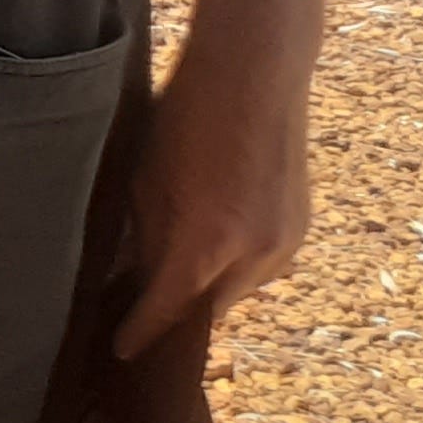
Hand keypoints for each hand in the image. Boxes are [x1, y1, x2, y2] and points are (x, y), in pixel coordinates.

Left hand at [114, 32, 312, 356]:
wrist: (256, 72)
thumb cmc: (185, 117)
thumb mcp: (145, 181)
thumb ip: (144, 239)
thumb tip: (130, 278)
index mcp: (207, 245)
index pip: (166, 311)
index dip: (141, 333)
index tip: (121, 351)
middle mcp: (254, 255)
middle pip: (208, 310)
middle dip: (177, 316)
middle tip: (140, 316)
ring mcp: (285, 242)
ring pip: (238, 289)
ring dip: (208, 289)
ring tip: (174, 277)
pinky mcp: (301, 226)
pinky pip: (262, 265)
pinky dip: (235, 265)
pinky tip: (212, 247)